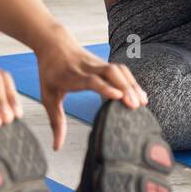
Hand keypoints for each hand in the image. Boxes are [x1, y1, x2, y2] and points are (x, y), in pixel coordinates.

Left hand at [34, 29, 147, 151]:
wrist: (54, 44)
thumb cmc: (50, 74)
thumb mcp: (48, 97)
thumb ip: (55, 122)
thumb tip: (57, 147)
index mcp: (70, 76)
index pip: (90, 80)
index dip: (104, 87)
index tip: (117, 96)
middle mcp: (86, 68)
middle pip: (109, 72)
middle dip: (124, 87)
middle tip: (135, 105)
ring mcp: (97, 63)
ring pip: (118, 70)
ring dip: (131, 85)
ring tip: (142, 103)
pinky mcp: (104, 63)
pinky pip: (122, 70)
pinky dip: (132, 82)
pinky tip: (140, 96)